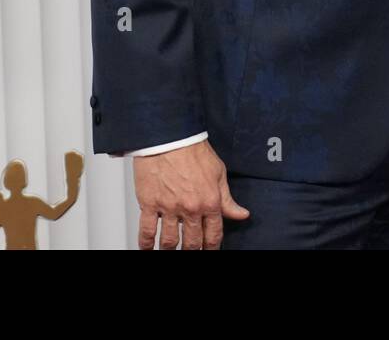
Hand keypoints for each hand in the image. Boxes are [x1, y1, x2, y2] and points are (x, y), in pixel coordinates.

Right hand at [133, 139, 248, 249]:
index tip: (210, 250)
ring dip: (171, 250)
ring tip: (171, 251)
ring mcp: (169, 208)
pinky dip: (146, 244)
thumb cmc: (193, 150)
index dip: (212, 247)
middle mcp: (190, 208)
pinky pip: (147, 231)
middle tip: (191, 251)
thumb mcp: (219, 173)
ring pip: (169, 241)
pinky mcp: (150, 204)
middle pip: (192, 242)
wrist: (170, 137)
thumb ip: (228, 199)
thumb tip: (241, 214)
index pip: (213, 235)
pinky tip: (148, 248)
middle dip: (193, 251)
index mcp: (210, 201)